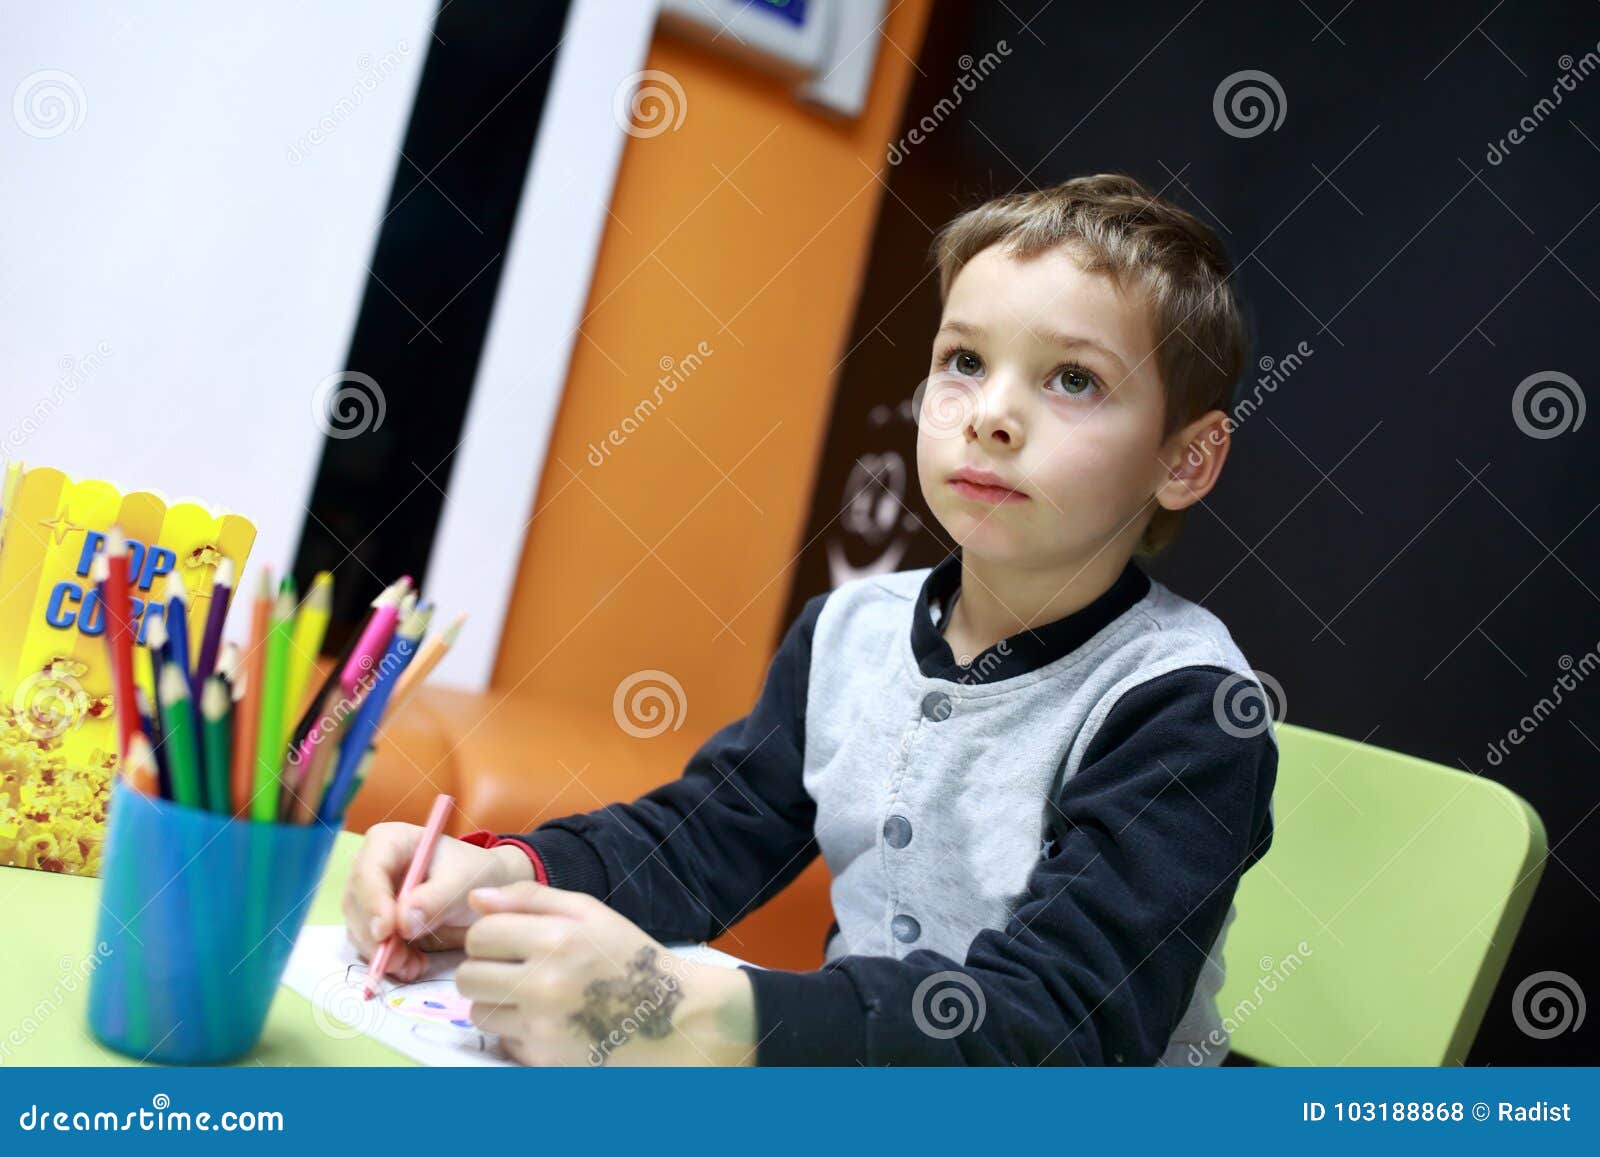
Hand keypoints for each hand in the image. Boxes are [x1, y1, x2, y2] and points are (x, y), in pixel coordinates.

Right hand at [343, 822, 533, 980]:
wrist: (484, 890)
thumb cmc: (473, 874)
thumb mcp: (463, 882)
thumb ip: (436, 899)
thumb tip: (402, 924)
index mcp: (388, 841)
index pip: (368, 870)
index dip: (372, 902)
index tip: (386, 932)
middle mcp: (371, 865)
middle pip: (356, 903)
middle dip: (375, 937)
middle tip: (399, 961)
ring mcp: (370, 894)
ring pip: (359, 928)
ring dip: (382, 954)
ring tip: (413, 967)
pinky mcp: (375, 920)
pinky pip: (370, 944)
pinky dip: (389, 960)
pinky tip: (414, 966)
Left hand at [456, 880, 756, 1066]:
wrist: (674, 1016)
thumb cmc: (629, 956)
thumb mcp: (590, 912)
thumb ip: (531, 898)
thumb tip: (474, 898)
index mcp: (557, 937)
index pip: (480, 934)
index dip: (488, 936)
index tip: (508, 941)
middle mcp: (545, 982)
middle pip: (468, 976)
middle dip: (483, 970)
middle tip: (511, 969)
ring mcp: (543, 1025)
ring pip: (478, 1013)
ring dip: (495, 1003)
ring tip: (528, 995)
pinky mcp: (545, 1058)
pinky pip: (503, 1040)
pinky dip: (517, 1031)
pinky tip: (547, 1020)